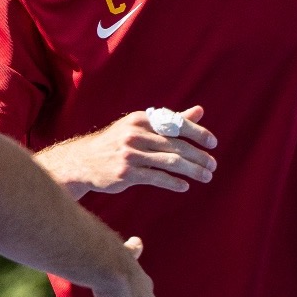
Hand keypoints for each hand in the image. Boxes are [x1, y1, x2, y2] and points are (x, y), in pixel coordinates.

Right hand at [41, 105, 217, 196]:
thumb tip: (200, 111)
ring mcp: (130, 154)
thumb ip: (171, 120)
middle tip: (213, 166)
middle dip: (198, 156)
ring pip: (170, 162)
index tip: (213, 143)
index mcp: (141, 119)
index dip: (198, 133)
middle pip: (176, 145)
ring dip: (192, 170)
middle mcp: (136, 134)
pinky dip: (173, 182)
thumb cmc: (117, 143)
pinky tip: (184, 186)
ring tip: (206, 176)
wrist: (83, 161)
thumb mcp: (140, 126)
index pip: (176, 124)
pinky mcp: (126, 173)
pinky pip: (157, 177)